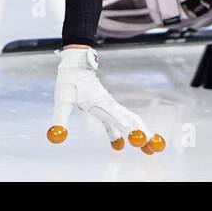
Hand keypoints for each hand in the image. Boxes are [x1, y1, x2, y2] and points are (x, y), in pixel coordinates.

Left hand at [48, 46, 164, 152]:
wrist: (77, 61)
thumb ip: (60, 119)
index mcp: (100, 103)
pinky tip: (120, 144)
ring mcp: (109, 104)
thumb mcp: (62, 100)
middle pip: (131, 120)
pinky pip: (118, 120)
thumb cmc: (70, 79)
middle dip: (143, 134)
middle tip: (154, 148)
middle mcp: (109, 104)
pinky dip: (122, 131)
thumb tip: (56, 136)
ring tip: (149, 148)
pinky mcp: (106, 105)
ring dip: (140, 132)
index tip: (137, 139)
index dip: (127, 129)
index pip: (116, 118)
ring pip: (130, 119)